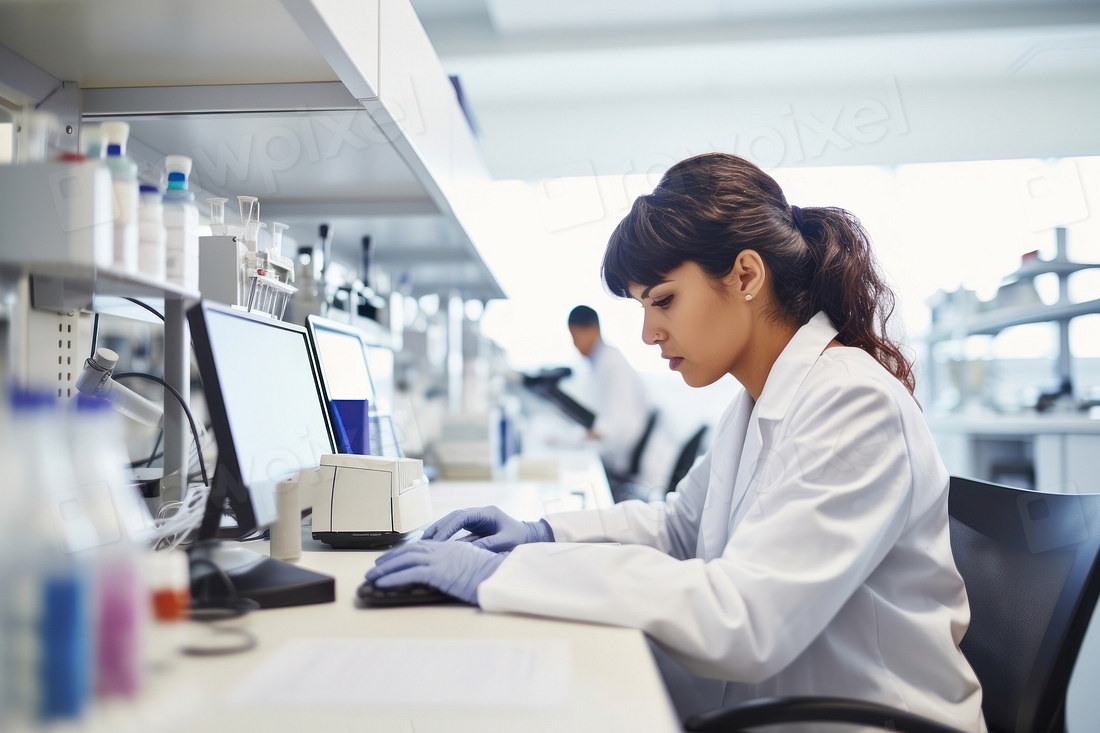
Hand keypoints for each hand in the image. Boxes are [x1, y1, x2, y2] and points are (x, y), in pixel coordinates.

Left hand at [365, 540, 505, 604]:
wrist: (502, 576)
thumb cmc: (492, 576)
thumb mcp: (472, 567)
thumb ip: (458, 566)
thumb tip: (448, 574)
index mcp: (452, 548)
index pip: (422, 546)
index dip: (404, 552)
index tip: (392, 558)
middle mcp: (444, 550)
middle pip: (410, 550)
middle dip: (390, 558)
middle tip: (375, 566)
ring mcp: (441, 559)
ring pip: (406, 560)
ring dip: (385, 568)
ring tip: (371, 576)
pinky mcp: (439, 571)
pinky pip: (409, 573)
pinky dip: (392, 577)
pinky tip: (381, 583)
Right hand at [421, 506, 553, 552]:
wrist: (528, 535)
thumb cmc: (519, 538)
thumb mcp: (506, 542)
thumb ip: (489, 545)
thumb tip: (469, 550)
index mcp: (487, 513)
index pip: (462, 517)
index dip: (449, 527)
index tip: (438, 540)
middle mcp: (479, 513)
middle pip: (454, 516)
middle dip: (439, 526)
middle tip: (424, 539)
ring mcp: (476, 518)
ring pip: (453, 520)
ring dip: (439, 529)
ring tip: (424, 541)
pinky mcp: (474, 526)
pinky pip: (457, 528)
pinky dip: (446, 534)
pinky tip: (435, 543)